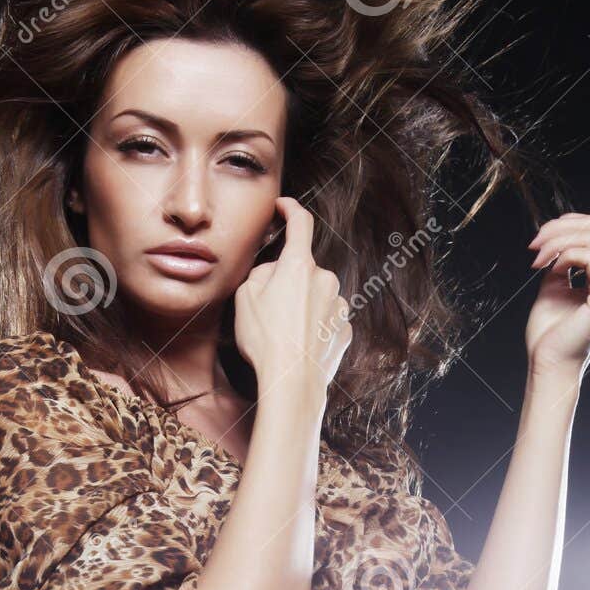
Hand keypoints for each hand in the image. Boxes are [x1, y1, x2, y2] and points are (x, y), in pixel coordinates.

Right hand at [233, 195, 351, 394]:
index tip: (284, 206)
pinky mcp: (344, 330)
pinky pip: (326, 320)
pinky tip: (299, 345)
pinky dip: (314, 327)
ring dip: (302, 306)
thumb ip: (260, 274)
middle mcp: (326, 280)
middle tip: (268, 308)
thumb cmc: (265, 340)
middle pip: (304, 270)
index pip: (300, 224)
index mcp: (299, 266)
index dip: (291, 209)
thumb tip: (273, 271)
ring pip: (317, 296)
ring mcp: (338, 306)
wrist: (292, 382)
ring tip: (284, 334)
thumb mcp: (245, 299)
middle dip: (288, 281)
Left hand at [526, 211, 589, 376]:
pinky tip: (550, 271)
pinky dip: (564, 256)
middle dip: (559, 229)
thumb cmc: (549, 332)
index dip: (568, 224)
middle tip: (534, 247)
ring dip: (557, 242)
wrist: (548, 363)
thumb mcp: (554, 284)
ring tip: (537, 260)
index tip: (538, 242)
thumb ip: (561, 259)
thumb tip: (558, 234)